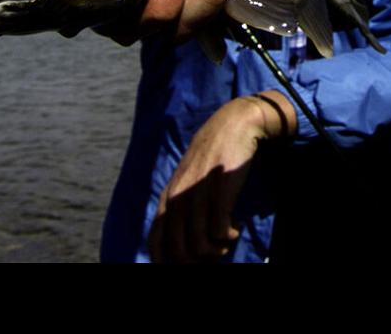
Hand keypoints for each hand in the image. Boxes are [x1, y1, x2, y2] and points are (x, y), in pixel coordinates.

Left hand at [148, 90, 295, 262]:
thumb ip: (181, 206)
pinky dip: (229, 236)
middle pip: (179, 250)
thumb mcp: (187, 181)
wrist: (232, 125)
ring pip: (201, 246)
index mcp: (168, 197)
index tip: (187, 264)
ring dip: (217, 250)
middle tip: (214, 252)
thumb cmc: (210, 158)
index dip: (167, 261)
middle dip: (198, 260)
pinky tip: (234, 226)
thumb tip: (184, 243)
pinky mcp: (220, 192)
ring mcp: (198, 195)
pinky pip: (220, 232)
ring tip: (226, 239)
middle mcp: (178, 198)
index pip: (155, 242)